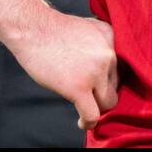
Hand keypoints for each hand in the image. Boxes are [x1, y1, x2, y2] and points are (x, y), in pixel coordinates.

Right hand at [8, 10, 118, 130]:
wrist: (32, 28)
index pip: (120, 67)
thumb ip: (101, 43)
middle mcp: (109, 53)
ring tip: (85, 109)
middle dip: (102, 92)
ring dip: (97, 107)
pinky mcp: (79, 87)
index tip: (98, 84)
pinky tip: (81, 123)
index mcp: (112, 38)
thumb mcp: (88, 28)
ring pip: (108, 102)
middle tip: (88, 95)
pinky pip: (92, 114)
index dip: (107, 78)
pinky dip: (88, 122)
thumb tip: (108, 64)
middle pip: (115, 85)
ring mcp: (95, 71)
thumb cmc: (52, 29)